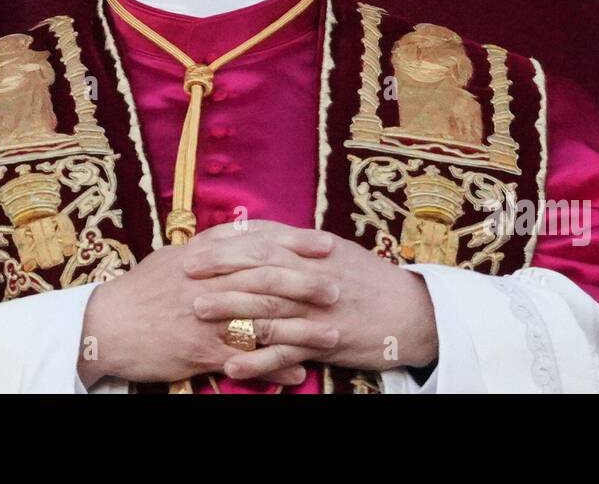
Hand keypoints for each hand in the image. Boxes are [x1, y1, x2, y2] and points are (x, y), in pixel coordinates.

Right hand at [78, 220, 340, 386]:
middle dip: (306, 284)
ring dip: (302, 330)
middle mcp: (209, 283)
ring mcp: (205, 317)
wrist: (106, 326)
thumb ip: (209, 248)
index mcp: (204, 256)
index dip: (295, 242)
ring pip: (262, 321)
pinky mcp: (200, 350)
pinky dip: (274, 367)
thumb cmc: (140, 291)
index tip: (325, 243)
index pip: (258, 244)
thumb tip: (240, 235)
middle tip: (338, 287)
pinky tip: (299, 372)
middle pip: (267, 280)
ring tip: (332, 333)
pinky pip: (245, 358)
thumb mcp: (173, 258)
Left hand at [187, 229, 438, 379]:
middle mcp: (313, 277)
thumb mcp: (335, 252)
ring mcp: (319, 311)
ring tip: (197, 312)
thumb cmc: (370, 280)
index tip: (195, 248)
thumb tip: (258, 233)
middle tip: (184, 275)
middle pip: (259, 271)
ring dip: (230, 311)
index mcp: (313, 253)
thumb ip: (296, 244)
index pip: (263, 244)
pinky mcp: (327, 342)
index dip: (226, 246)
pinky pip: (287, 352)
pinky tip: (232, 365)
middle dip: (219, 272)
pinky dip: (258, 360)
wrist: (413, 312)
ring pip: (269, 309)